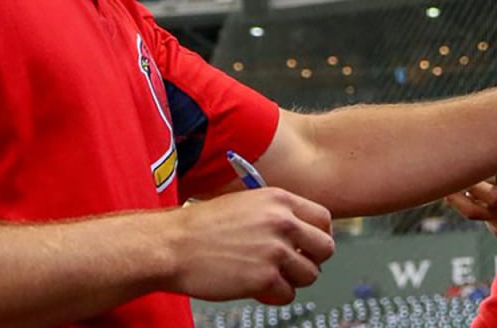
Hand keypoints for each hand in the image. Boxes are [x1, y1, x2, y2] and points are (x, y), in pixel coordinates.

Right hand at [166, 187, 335, 304]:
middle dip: (311, 260)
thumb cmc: (201, 227)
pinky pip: (288, 295)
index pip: (324, 219)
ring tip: (269, 276)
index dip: (318, 236)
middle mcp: (282, 222)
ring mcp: (274, 251)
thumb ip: (277, 214)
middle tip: (292, 265)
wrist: (171, 245)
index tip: (308, 246)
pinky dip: (274, 296)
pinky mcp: (263, 278)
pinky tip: (256, 288)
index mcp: (279, 200)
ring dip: (292, 280)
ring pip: (310, 274)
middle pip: (325, 248)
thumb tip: (303, 235)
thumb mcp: (246, 204)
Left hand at [444, 156, 496, 237]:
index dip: (473, 185)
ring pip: (474, 213)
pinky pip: (480, 217)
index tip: (461, 168)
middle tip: (442, 175)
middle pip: (473, 210)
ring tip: (462, 178)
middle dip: (454, 194)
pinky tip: (480, 190)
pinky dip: (475, 202)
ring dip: (464, 196)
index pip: (492, 196)